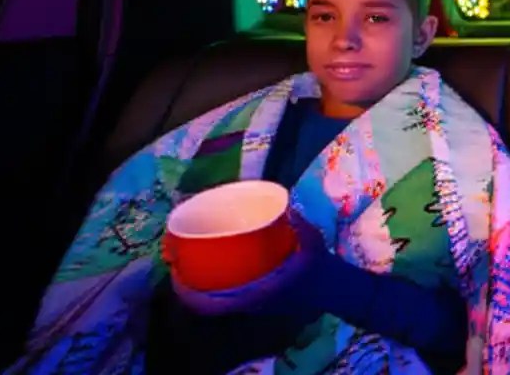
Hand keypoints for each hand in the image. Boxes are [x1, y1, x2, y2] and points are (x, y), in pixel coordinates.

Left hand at [171, 208, 328, 317]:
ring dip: (199, 286)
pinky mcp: (259, 298)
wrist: (336, 289)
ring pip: (216, 300)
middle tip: (177, 260)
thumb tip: (286, 206)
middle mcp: (250, 303)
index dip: (187, 292)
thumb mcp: (313, 243)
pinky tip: (217, 264)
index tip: (174, 273)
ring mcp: (254, 303)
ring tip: (190, 260)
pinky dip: (215, 284)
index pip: (211, 304)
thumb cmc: (322, 268)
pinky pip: (228, 296)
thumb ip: (300, 225)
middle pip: (207, 302)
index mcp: (256, 296)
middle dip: (187, 284)